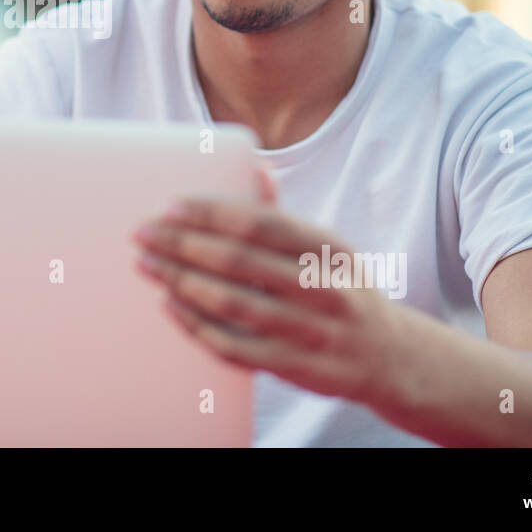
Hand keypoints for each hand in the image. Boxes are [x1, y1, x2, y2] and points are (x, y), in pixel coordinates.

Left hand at [132, 169, 406, 407]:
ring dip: (181, 282)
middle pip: (238, 262)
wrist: (388, 356)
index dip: (211, 213)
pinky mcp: (293, 366)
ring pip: (231, 304)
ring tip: (147, 265)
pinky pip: (233, 346)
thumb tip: (253, 165)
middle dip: (182, 244)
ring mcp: (308, 331)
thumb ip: (283, 213)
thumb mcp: (327, 247)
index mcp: (327, 249)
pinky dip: (196, 325)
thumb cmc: (341, 287)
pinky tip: (169, 305)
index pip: (260, 223)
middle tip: (143, 233)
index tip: (171, 206)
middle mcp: (321, 288)